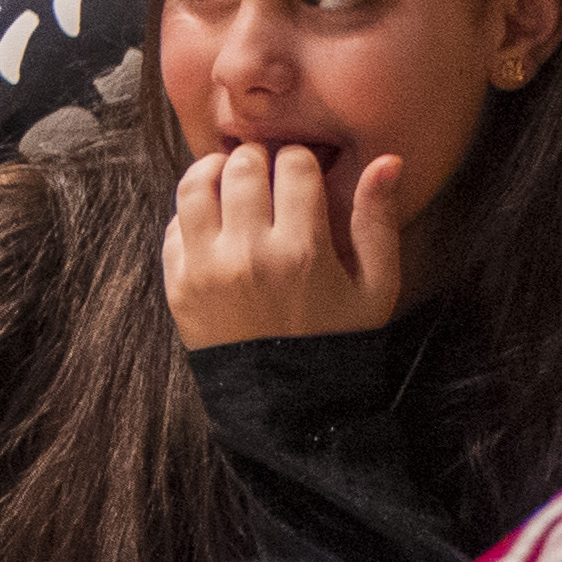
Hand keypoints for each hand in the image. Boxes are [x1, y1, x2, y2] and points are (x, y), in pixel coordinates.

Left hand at [160, 141, 405, 348]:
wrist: (287, 404)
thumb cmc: (337, 340)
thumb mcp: (376, 287)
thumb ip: (378, 221)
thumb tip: (387, 161)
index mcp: (303, 252)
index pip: (293, 166)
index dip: (300, 158)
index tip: (302, 169)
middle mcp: (249, 254)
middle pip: (242, 167)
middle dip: (258, 157)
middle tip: (267, 168)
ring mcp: (205, 269)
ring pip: (196, 186)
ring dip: (214, 171)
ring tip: (232, 178)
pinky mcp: (177, 285)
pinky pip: (174, 225)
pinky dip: (191, 212)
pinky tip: (214, 219)